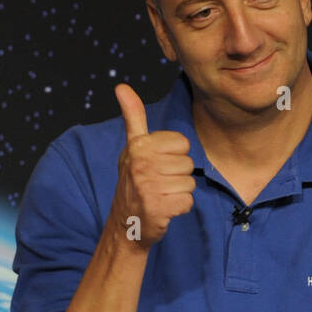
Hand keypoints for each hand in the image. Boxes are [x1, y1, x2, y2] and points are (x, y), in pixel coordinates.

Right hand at [108, 83, 195, 245]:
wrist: (125, 225)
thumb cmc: (135, 183)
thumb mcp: (133, 148)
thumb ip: (133, 117)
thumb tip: (121, 87)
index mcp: (138, 146)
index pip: (182, 143)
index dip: (174, 156)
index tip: (156, 166)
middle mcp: (141, 164)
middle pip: (188, 164)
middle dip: (177, 176)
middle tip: (157, 185)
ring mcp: (148, 187)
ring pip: (189, 183)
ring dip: (179, 193)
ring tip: (160, 196)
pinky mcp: (157, 207)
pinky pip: (188, 202)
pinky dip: (180, 208)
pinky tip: (164, 209)